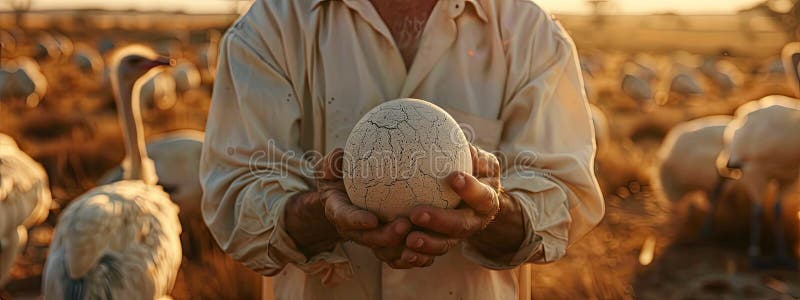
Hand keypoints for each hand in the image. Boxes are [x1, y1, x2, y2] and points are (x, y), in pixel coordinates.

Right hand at [318, 149, 416, 267]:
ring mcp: (370, 239)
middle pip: (369, 239)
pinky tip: (430, 243)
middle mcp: (354, 230)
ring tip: (420, 234)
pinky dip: (412, 253)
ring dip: (402, 247)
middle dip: (386, 236)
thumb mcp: (333, 168)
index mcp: (339, 211)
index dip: (357, 221)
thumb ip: (334, 162)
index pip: (345, 218)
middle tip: (405, 225)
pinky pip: (398, 254)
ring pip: (385, 250)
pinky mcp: (385, 245)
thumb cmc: (341, 177)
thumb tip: (338, 155)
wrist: (347, 196)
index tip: (373, 219)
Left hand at [403, 145, 524, 264]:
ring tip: (407, 237)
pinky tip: (397, 250)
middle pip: (461, 227)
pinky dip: (413, 256)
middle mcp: (474, 221)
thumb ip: (464, 147)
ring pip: (444, 245)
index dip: (470, 189)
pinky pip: (428, 255)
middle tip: (417, 213)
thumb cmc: (471, 169)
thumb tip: (443, 125)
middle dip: (440, 222)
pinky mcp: (441, 246)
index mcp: (486, 200)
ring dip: (426, 243)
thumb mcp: (475, 156)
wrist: (474, 200)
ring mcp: (458, 237)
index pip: (482, 195)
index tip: (454, 176)